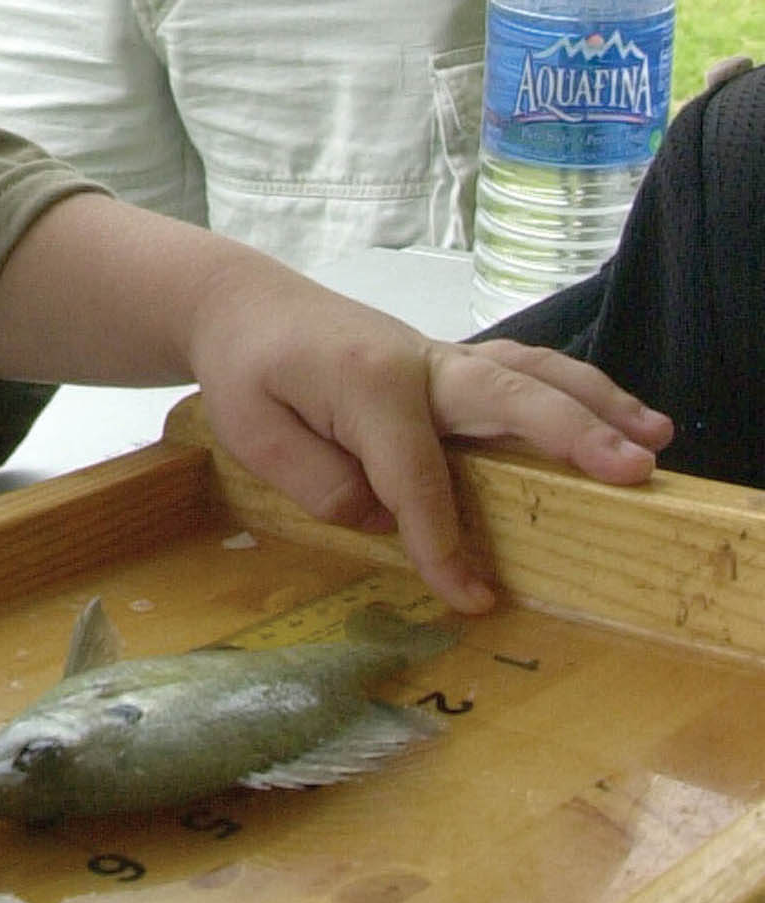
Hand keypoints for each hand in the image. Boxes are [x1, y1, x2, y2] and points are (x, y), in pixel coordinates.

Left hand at [184, 271, 671, 612]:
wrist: (247, 305)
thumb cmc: (247, 369)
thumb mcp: (254, 431)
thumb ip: (316, 480)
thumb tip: (382, 516)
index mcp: (368, 383)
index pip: (417, 477)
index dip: (444, 542)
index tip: (471, 597)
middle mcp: (420, 362)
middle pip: (508, 398)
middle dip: (573, 436)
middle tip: (633, 471)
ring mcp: (441, 358)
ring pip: (531, 375)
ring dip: (597, 406)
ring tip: (655, 440)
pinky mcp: (451, 365)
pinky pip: (522, 373)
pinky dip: (576, 391)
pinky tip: (616, 416)